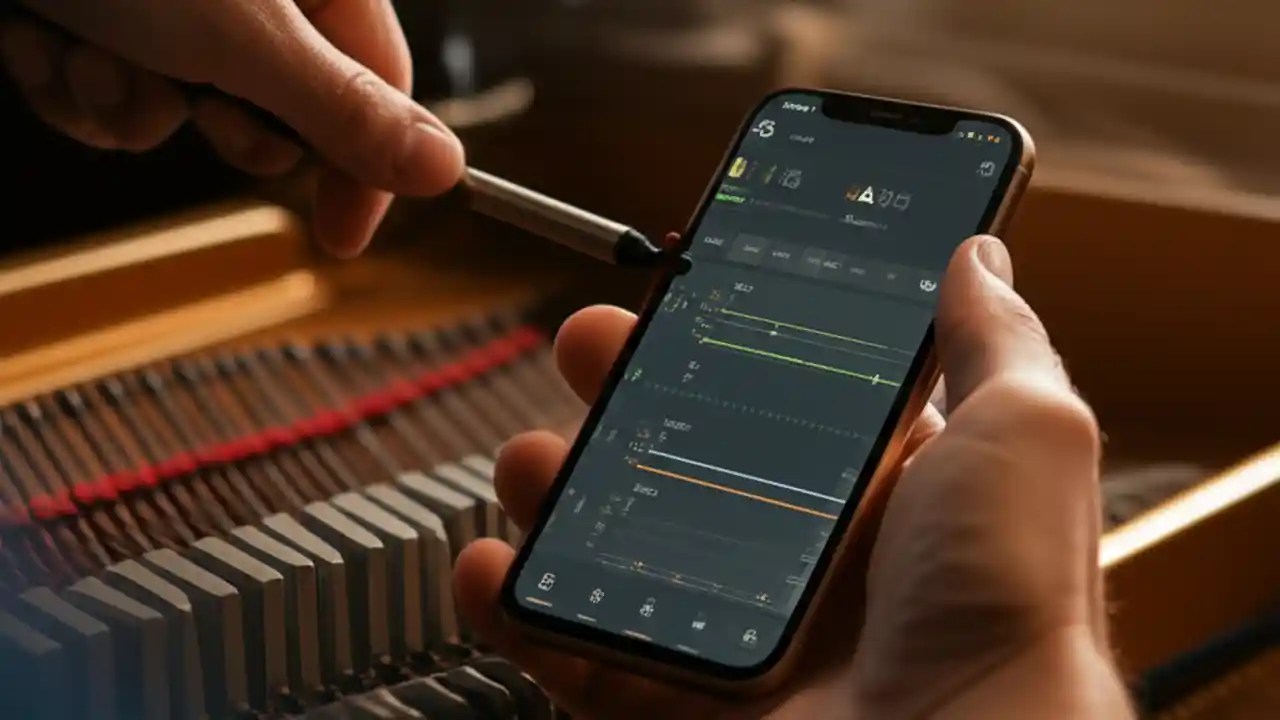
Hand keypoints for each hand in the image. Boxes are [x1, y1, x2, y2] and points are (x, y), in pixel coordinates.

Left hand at [0, 0, 464, 255]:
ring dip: (120, 99)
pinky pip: (108, 95)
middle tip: (196, 102)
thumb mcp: (245, 39)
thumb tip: (446, 168)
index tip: (342, 236)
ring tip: (89, 44)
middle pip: (277, 112)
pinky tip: (44, 32)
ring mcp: (175, 7)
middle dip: (212, 120)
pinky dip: (69, 82)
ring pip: (177, 112)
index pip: (378, 94)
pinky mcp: (105, 18)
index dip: (362, 173)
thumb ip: (346, 112)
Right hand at [454, 236, 1134, 718]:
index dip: (718, 337)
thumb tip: (976, 256)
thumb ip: (994, 343)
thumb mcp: (1023, 433)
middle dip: (619, 391)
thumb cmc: (1007, 604)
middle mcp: (799, 552)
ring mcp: (730, 625)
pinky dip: (515, 609)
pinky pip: (571, 649)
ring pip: (611, 543)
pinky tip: (496, 567)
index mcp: (874, 486)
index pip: (774, 392)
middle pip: (678, 454)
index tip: (675, 291)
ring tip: (533, 460)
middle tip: (590, 348)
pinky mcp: (674, 697)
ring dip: (554, 491)